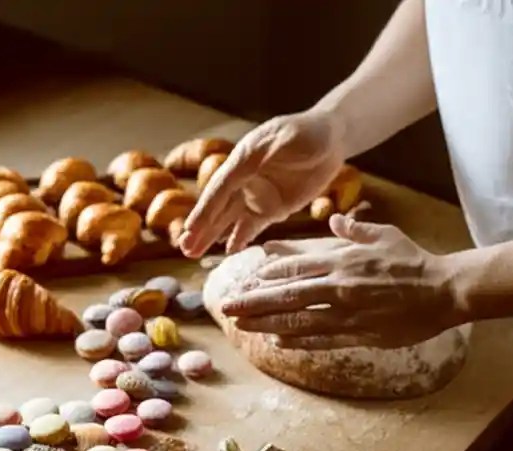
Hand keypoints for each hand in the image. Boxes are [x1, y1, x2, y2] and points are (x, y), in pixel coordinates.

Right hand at [177, 110, 346, 257]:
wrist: (328, 138)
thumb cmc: (307, 133)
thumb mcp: (288, 138)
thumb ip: (268, 153)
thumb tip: (243, 167)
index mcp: (243, 160)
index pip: (220, 188)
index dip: (205, 209)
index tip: (191, 228)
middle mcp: (243, 180)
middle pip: (218, 207)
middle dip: (201, 229)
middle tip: (184, 248)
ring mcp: (256, 196)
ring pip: (228, 220)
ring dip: (211, 236)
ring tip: (192, 253)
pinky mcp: (271, 208)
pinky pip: (251, 227)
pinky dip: (238, 239)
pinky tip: (227, 252)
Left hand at [220, 215, 462, 349]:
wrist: (446, 290)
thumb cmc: (414, 261)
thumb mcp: (384, 235)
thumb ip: (354, 229)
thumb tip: (335, 218)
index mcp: (342, 260)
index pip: (294, 268)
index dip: (266, 276)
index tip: (246, 280)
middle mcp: (339, 286)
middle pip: (285, 296)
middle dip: (252, 302)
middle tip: (226, 308)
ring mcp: (347, 313)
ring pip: (297, 320)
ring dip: (265, 323)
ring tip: (242, 326)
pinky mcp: (359, 334)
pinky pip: (320, 339)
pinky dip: (296, 340)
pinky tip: (276, 341)